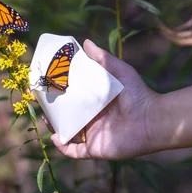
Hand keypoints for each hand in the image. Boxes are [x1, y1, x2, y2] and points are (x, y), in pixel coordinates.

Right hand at [49, 39, 158, 160]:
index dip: (59, 93)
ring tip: (45, 118)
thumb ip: (103, 58)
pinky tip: (55, 137)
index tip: (46, 85)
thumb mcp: (120, 71)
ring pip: (67, 133)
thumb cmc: (137, 94)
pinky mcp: (95, 148)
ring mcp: (93, 133)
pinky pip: (75, 151)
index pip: (73, 97)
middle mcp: (93, 117)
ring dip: (54, 127)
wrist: (151, 120)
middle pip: (67, 115)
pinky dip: (64, 147)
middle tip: (40, 103)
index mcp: (96, 100)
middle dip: (52, 111)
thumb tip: (85, 42)